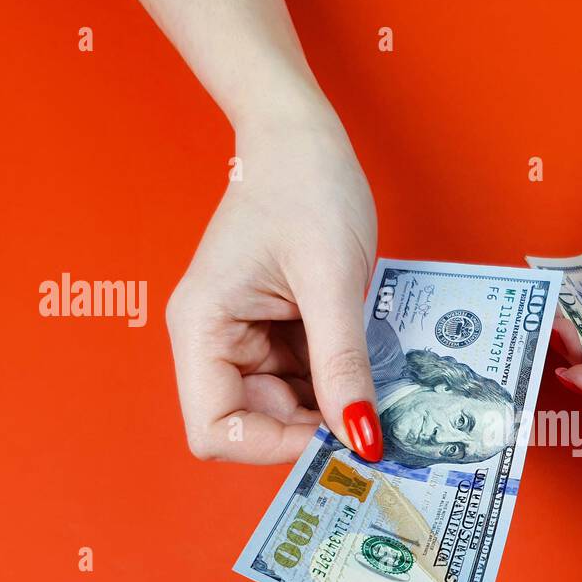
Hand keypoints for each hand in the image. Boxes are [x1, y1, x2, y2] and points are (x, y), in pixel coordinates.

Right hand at [165, 102, 382, 463]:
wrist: (301, 134)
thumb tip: (360, 437)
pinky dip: (338, 381)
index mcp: (203, 327)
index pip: (215, 430)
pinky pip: (305, 380)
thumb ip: (341, 363)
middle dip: (313, 427)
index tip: (338, 433)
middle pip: (254, 425)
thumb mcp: (331, 279)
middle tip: (376, 417)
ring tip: (378, 379)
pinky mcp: (274, 332)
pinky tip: (368, 362)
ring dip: (332, 405)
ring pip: (287, 408)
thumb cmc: (305, 184)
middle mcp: (214, 341)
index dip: (274, 446)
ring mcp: (244, 338)